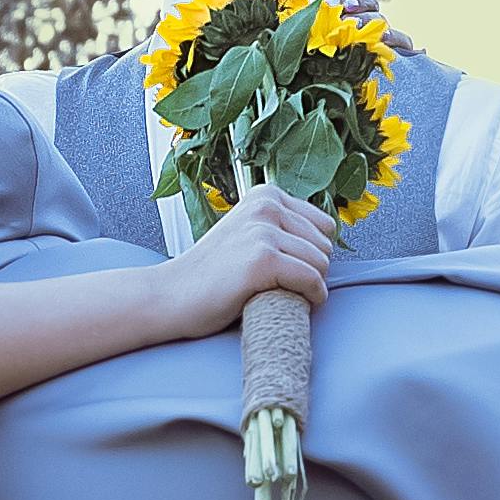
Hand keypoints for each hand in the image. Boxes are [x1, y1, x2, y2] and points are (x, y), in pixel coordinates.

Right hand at [174, 188, 336, 335]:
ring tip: (275, 293)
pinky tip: (287, 303)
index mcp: (265, 195)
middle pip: (325, 245)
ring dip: (307, 287)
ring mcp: (263, 230)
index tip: (285, 268)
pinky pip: (312, 281)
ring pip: (321, 264)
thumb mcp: (248, 233)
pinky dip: (309, 298)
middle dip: (309, 270)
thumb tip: (328, 238)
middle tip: (277, 284)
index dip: (310, 253)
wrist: (171, 295)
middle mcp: (266, 205)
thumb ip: (281, 228)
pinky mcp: (262, 259)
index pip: (324, 225)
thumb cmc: (211, 274)